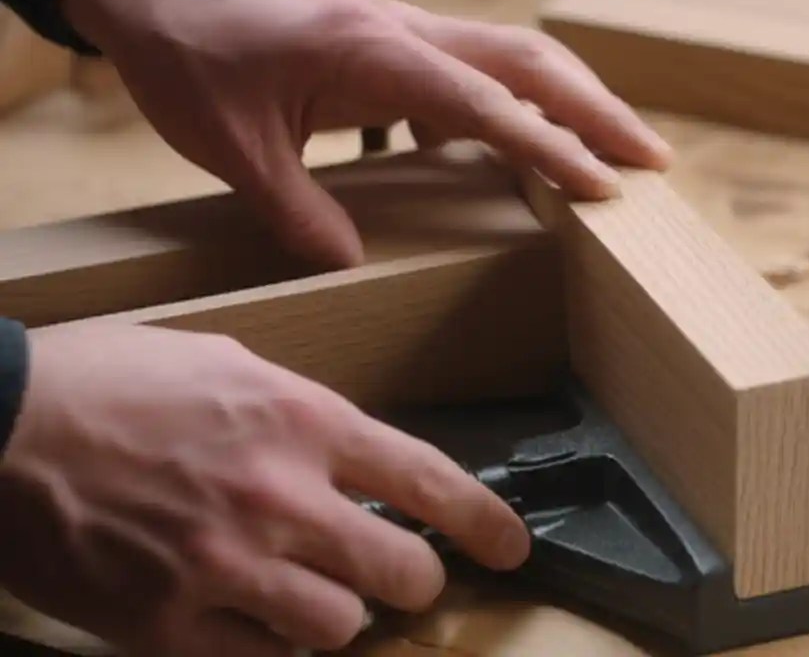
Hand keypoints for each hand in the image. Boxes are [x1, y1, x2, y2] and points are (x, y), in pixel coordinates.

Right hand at [0, 322, 527, 655]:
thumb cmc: (111, 383)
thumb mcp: (228, 365)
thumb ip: (305, 414)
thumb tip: (360, 459)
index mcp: (300, 420)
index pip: (428, 481)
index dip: (486, 523)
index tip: (510, 548)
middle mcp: (277, 497)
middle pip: (403, 573)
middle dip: (412, 582)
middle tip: (398, 576)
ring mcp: (224, 568)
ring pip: (340, 628)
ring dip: (337, 615)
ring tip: (304, 590)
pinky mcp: (167, 627)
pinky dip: (269, 646)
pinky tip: (247, 617)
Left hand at [61, 0, 671, 267]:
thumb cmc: (189, 60)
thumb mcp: (230, 146)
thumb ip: (294, 209)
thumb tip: (349, 265)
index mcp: (372, 53)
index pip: (487, 103)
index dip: (551, 147)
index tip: (605, 187)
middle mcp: (404, 33)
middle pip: (530, 60)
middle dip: (599, 109)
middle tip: (655, 161)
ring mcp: (405, 32)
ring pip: (514, 57)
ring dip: (573, 100)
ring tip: (618, 152)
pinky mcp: (395, 44)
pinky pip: (478, 71)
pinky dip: (518, 107)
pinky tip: (521, 149)